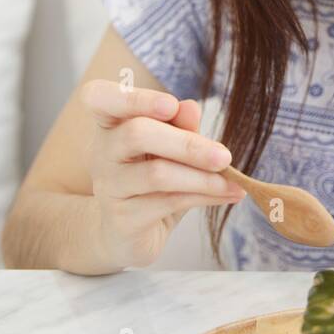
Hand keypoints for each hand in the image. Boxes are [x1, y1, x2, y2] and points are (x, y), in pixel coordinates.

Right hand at [80, 80, 245, 269]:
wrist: (128, 236)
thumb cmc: (152, 182)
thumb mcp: (170, 149)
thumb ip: (179, 126)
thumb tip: (190, 106)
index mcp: (109, 123)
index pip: (99, 97)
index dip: (134, 98)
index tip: (172, 105)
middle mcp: (101, 152)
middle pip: (137, 133)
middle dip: (187, 144)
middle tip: (225, 156)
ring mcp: (109, 186)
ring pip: (156, 173)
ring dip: (202, 177)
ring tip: (233, 182)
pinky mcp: (122, 218)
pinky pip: (167, 202)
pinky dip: (204, 197)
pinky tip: (228, 195)